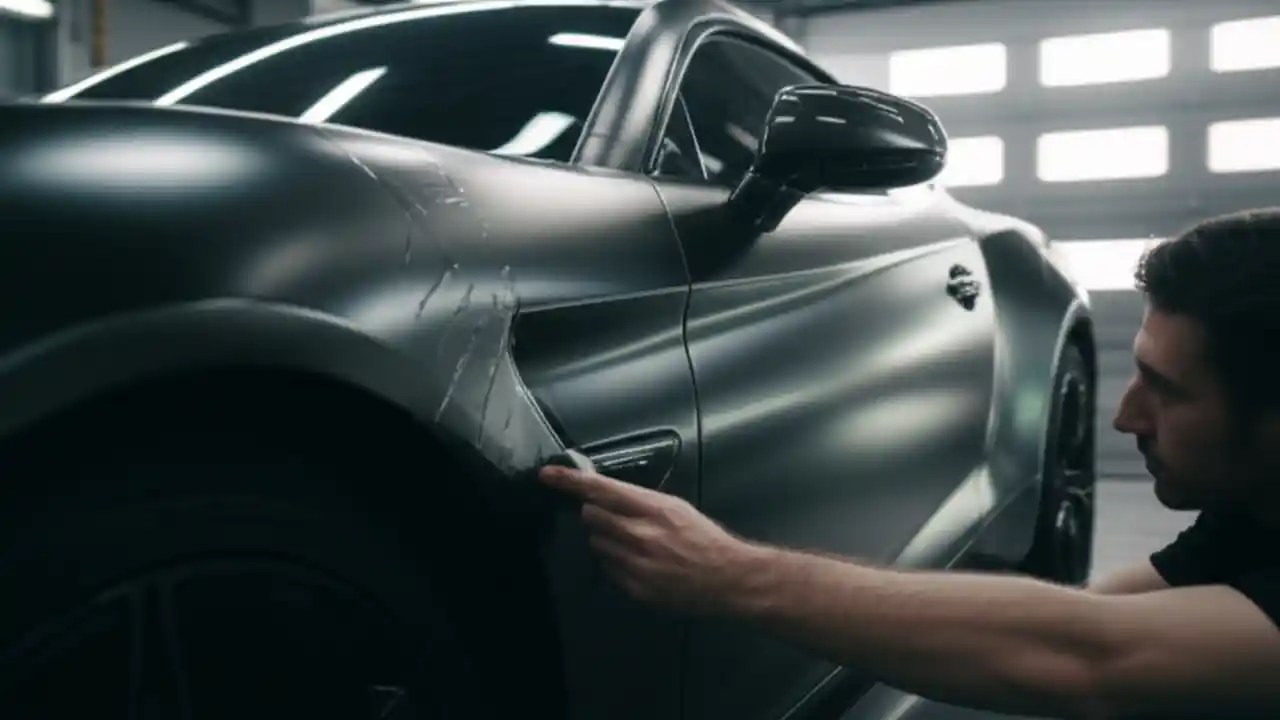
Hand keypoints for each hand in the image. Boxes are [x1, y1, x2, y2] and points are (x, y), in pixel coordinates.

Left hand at [539, 465, 757, 614]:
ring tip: (634, 544)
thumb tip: (605, 497)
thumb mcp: (675, 508)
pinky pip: (608, 569)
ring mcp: (637, 564)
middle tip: (613, 518)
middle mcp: (641, 535)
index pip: (602, 490)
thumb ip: (640, 502)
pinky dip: (616, 563)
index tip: (547, 475)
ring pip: (597, 544)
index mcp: (654, 508)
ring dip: (606, 539)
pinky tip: (640, 563)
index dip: (570, 481)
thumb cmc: (703, 538)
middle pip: (591, 517)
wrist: (728, 577)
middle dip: (595, 514)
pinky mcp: (636, 588)